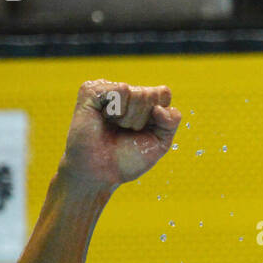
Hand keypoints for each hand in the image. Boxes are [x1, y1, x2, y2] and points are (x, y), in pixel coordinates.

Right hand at [58, 80, 181, 188]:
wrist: (99, 172)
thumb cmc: (127, 158)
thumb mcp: (160, 143)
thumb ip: (171, 122)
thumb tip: (159, 107)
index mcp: (145, 102)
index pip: (163, 94)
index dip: (157, 116)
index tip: (143, 132)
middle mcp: (128, 93)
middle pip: (149, 95)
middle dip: (140, 119)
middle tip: (125, 132)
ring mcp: (110, 91)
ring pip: (135, 92)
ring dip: (126, 117)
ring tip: (112, 127)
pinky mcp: (92, 91)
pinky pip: (118, 89)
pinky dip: (115, 108)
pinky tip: (103, 117)